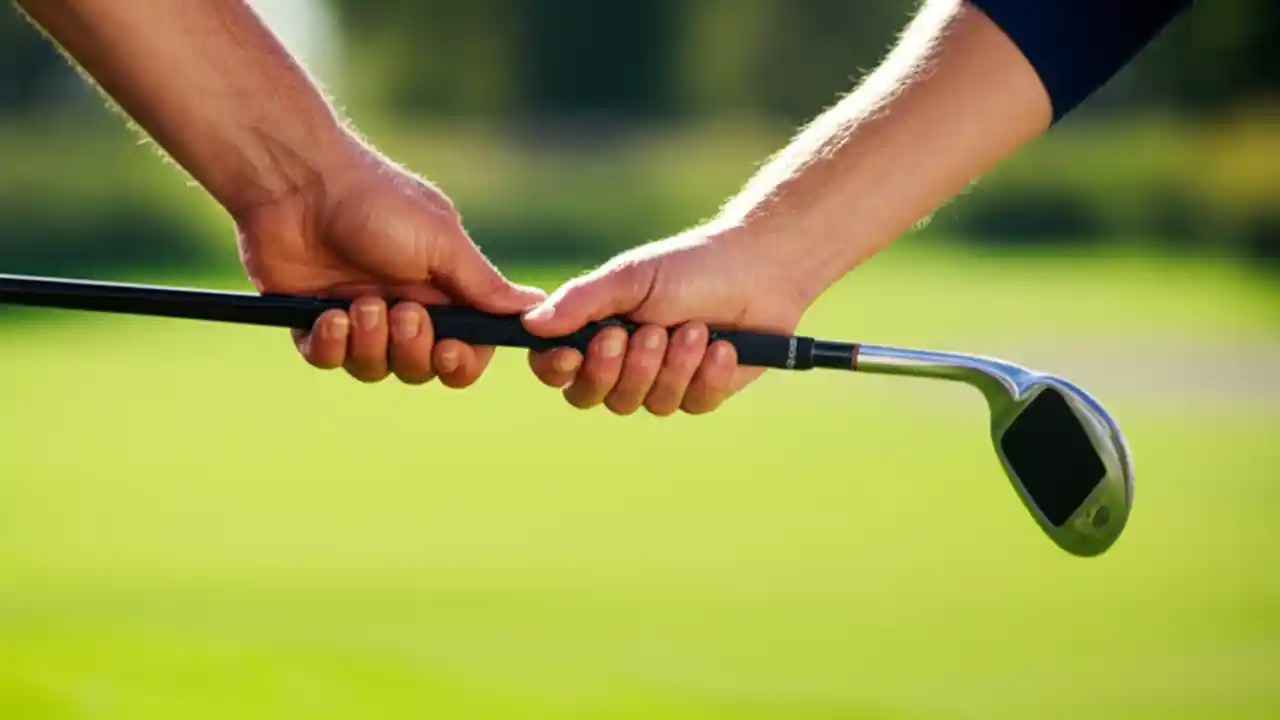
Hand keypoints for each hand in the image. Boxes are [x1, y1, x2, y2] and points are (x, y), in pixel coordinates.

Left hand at [234, 140, 543, 385]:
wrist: (296, 182)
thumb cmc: (376, 201)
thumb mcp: (441, 241)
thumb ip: (483, 284)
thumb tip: (536, 306)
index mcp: (441, 290)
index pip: (466, 348)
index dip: (461, 360)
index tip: (450, 348)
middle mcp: (404, 307)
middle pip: (423, 368)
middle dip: (414, 349)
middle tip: (402, 312)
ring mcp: (358, 317)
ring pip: (376, 369)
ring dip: (371, 343)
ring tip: (359, 304)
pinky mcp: (313, 321)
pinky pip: (330, 360)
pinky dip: (332, 346)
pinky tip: (329, 314)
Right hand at [522, 226, 812, 414]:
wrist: (758, 271)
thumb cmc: (688, 267)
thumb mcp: (630, 278)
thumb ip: (581, 301)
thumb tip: (530, 323)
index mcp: (594, 334)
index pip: (556, 369)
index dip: (558, 368)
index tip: (576, 351)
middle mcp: (621, 366)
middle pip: (594, 397)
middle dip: (626, 367)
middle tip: (650, 332)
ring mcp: (660, 384)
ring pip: (645, 404)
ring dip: (672, 365)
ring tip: (696, 330)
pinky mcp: (699, 395)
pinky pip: (690, 405)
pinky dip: (707, 375)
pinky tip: (723, 347)